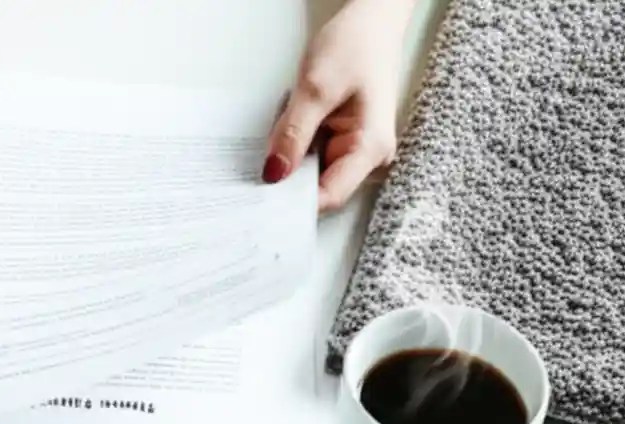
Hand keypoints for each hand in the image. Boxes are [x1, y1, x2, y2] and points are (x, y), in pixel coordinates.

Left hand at [263, 0, 416, 209]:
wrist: (372, 19)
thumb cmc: (357, 45)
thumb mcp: (316, 88)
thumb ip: (293, 134)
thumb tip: (274, 173)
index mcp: (370, 148)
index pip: (329, 196)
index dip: (294, 202)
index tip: (260, 201)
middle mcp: (367, 155)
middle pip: (318, 188)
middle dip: (287, 181)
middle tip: (252, 174)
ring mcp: (354, 148)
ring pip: (311, 172)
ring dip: (288, 161)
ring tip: (270, 143)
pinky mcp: (342, 139)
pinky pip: (311, 155)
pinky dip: (292, 148)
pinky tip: (281, 135)